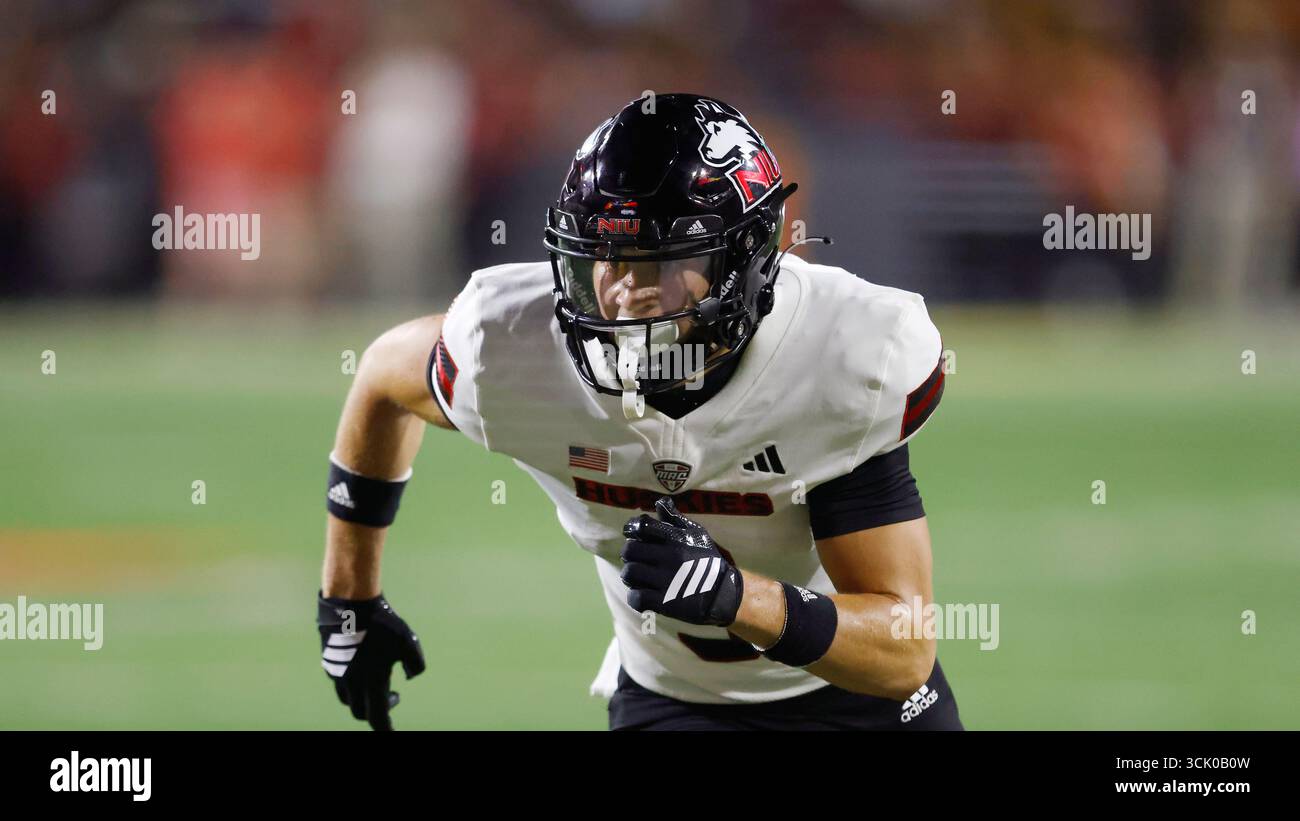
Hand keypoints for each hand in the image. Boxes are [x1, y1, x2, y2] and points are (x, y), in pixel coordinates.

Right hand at [317, 592, 425, 729]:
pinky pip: (339, 682)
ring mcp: (337, 674)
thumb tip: (411, 676)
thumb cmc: (383, 625)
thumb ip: (415, 664)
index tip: (390, 732)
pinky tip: (361, 670)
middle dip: (375, 712)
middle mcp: (351, 684)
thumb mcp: (409, 643)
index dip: (385, 728)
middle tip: (392, 698)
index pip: (377, 718)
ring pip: (347, 699)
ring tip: (375, 685)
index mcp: (371, 684)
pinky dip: (351, 684)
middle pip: (360, 712)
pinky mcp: (329, 662)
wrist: (351, 605)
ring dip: (361, 699)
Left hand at [620, 497, 743, 625]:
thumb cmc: (708, 560)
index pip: (641, 526)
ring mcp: (666, 581)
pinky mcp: (665, 603)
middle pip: (629, 550)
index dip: (632, 529)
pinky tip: (643, 595)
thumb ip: (676, 519)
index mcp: (675, 539)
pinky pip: (636, 597)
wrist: (724, 594)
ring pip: (629, 573)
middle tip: (635, 559)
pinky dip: (635, 597)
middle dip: (628, 554)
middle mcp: (669, 557)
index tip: (632, 534)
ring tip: (637, 578)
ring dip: (630, 576)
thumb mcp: (697, 534)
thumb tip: (660, 503)